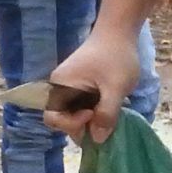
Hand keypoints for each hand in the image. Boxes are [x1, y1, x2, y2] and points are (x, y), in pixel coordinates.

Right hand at [44, 28, 140, 143]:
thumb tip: (98, 139)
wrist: (118, 33)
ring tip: (110, 116)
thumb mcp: (116, 88)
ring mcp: (69, 88)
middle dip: (83, 127)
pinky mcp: (79, 87)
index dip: (72, 125)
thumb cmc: (117, 57)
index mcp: (60, 86)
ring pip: (73, 115)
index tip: (93, 115)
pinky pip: (81, 107)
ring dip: (91, 121)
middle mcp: (59, 88)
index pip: (53, 118)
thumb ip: (107, 114)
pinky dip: (94, 113)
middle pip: (63, 120)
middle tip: (106, 123)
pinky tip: (110, 109)